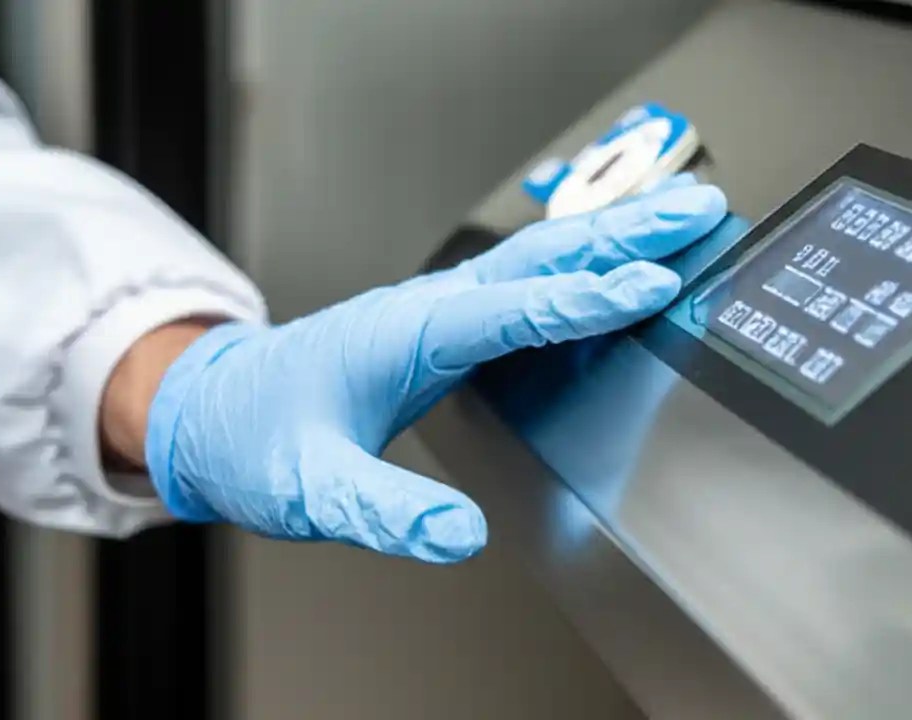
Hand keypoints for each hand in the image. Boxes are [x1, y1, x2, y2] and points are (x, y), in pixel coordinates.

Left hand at [143, 177, 726, 561]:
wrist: (213, 415)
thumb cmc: (256, 443)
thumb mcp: (314, 490)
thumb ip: (385, 511)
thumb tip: (459, 539)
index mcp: (406, 333)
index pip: (514, 308)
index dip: (587, 298)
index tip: (655, 283)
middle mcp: (427, 308)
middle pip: (541, 257)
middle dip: (624, 233)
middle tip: (699, 213)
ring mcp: (436, 311)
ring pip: (538, 260)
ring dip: (611, 239)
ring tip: (679, 222)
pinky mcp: (441, 326)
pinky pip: (525, 285)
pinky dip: (580, 270)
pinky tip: (612, 277)